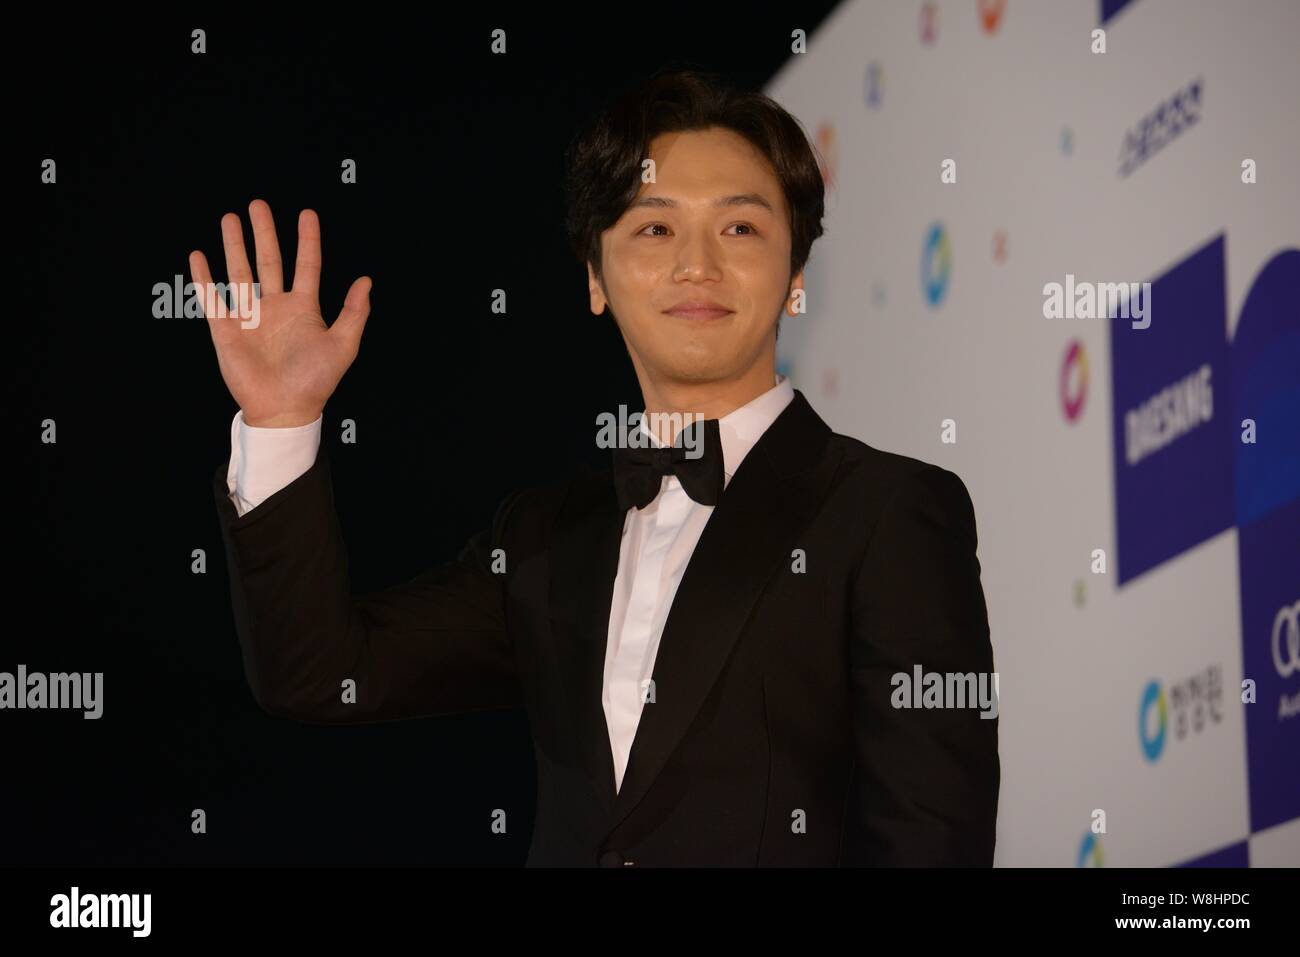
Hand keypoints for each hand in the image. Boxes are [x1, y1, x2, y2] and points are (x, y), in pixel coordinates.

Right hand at [190, 200, 371, 426]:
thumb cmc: (315, 382)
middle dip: (264, 232)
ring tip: (229, 217)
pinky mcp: (227, 330)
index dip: (308, 240)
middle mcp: (276, 307)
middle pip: (269, 260)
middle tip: (258, 204)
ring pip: (240, 272)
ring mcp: (250, 317)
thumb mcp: (343, 345)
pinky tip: (198, 255)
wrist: (284, 410)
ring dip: (234, 245)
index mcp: (304, 308)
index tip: (307, 213)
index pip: (307, 265)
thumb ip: (355, 313)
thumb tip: (366, 281)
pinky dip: (204, 278)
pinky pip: (213, 299)